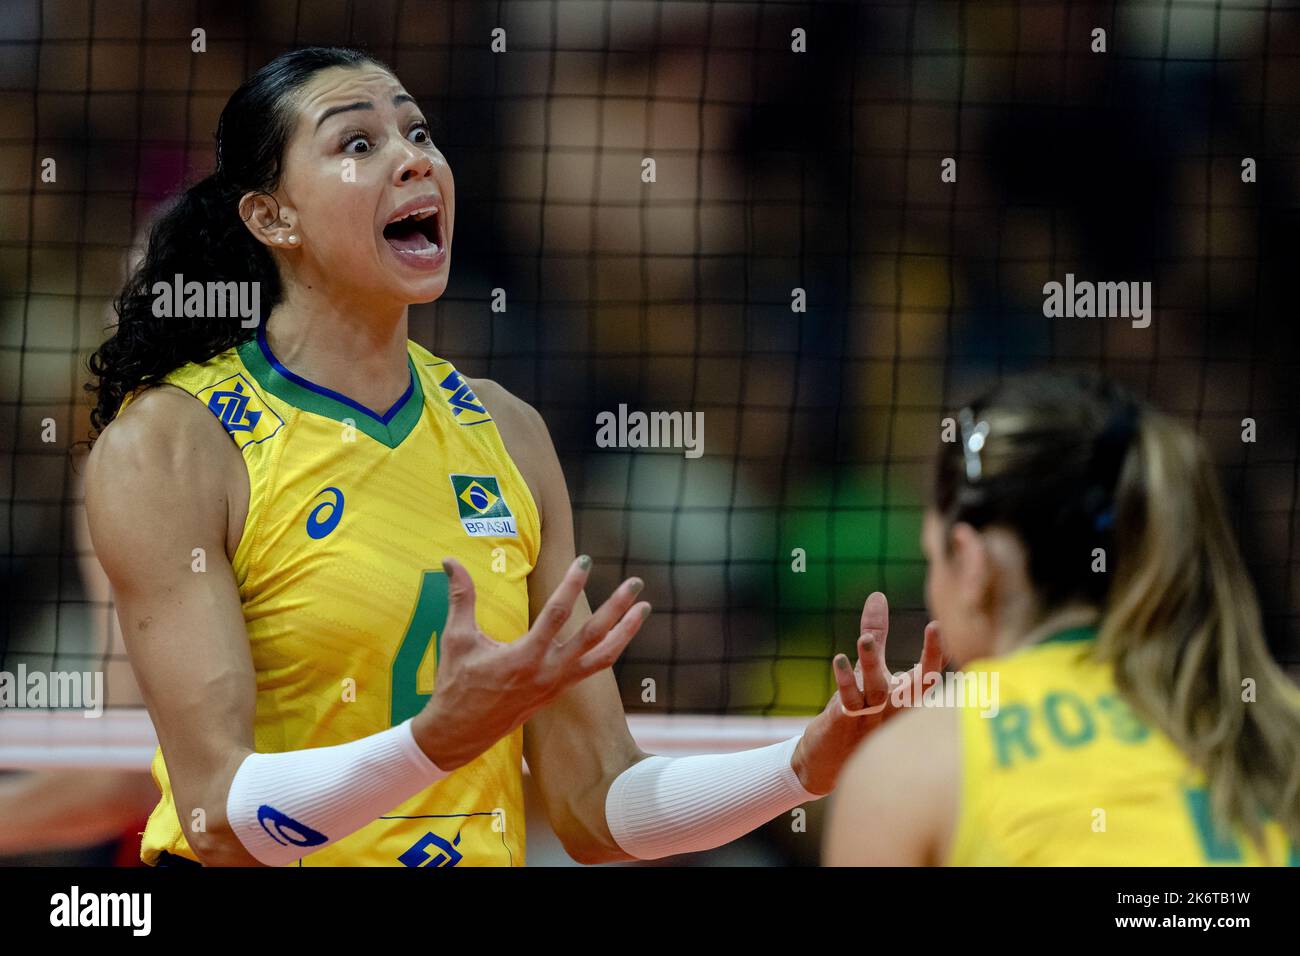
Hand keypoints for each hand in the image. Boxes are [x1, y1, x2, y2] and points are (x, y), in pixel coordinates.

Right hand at [411, 555, 650, 769]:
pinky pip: (592, 668)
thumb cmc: (456, 685)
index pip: (556, 614)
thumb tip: (449, 560)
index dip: (572, 585)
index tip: (586, 562)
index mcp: (524, 657)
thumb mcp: (457, 639)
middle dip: (618, 608)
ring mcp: (556, 685)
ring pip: (602, 657)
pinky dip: (609, 649)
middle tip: (636, 583)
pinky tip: (618, 632)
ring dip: (625, 632)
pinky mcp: (558, 692)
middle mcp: (547, 672)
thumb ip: (460, 597)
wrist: (458, 734)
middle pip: (593, 636)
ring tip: (643, 609)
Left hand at [790, 592, 944, 795]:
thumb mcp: (868, 669)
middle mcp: (895, 708)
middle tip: (936, 627)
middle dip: (929, 658)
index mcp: (906, 698)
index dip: (938, 650)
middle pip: (917, 685)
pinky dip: (846, 680)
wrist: (825, 761)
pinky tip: (840, 660)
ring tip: (863, 639)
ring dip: (871, 663)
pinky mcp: (847, 722)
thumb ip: (875, 634)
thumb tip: (877, 595)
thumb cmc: (856, 710)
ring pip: (878, 689)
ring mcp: (872, 717)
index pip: (930, 674)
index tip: (939, 624)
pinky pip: (849, 700)